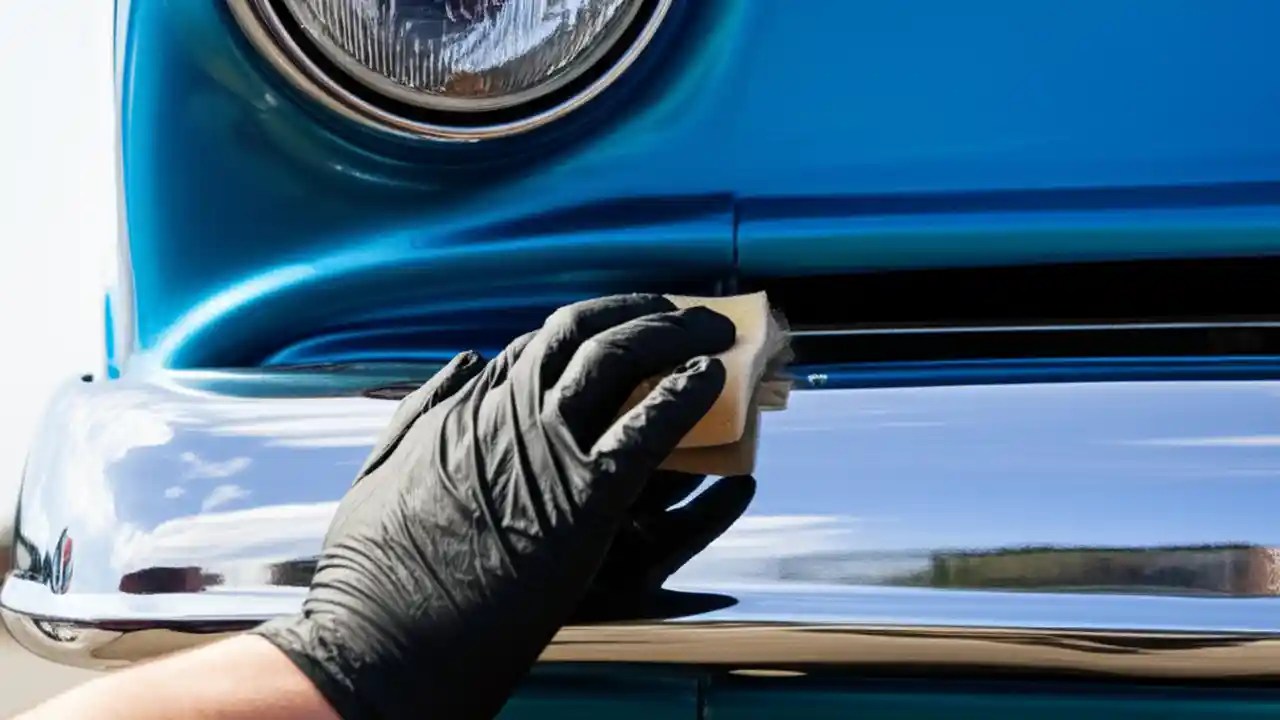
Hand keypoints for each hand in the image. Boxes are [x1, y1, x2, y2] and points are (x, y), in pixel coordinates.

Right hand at [254, 294, 739, 719]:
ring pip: (620, 360)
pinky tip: (710, 380)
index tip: (615, 327)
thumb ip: (425, 410)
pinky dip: (686, 396)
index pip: (535, 344)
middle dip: (637, 312)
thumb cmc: (374, 570)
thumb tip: (463, 360)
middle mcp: (507, 410)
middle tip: (676, 311)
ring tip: (711, 330)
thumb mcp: (384, 469)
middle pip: (582, 332)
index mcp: (466, 407)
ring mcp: (546, 447)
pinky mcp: (584, 497)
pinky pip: (649, 429)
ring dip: (672, 335)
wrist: (382, 635)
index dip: (584, 329)